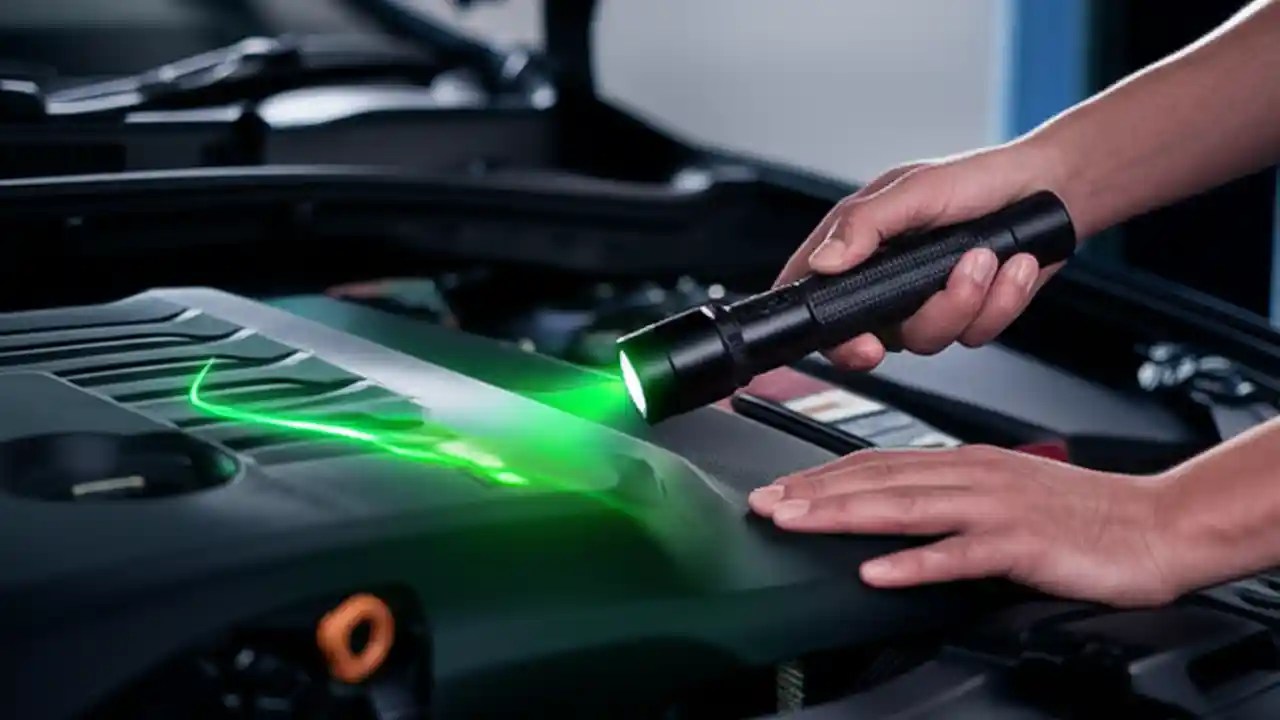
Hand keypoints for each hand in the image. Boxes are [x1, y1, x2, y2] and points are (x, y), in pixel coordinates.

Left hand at [748, 445, 1183, 606]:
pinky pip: (959, 555)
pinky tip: (878, 572)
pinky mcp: (1023, 544)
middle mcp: (972, 476)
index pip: (877, 463)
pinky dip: (915, 563)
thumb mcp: (1001, 493)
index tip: (776, 489)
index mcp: (965, 462)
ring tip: (793, 522)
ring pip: (905, 506)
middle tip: (761, 504)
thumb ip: (948, 496)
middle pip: (877, 479)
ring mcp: (996, 508)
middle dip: (812, 492)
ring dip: (842, 514)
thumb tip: (894, 506)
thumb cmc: (1080, 513)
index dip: (821, 476)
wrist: (1157, 523)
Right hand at [775, 140, 1073, 370]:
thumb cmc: (978, 179)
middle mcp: (884, 279)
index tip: (853, 337)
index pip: (813, 293)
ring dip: (964, 300)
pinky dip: (999, 302)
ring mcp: (925, 302)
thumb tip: (823, 262)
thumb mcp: (915, 190)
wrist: (1050, 190)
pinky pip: (973, 334)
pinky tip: (1010, 267)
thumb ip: (865, 224)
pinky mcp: (966, 316)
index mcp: (858, 244)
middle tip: (928, 305)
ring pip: (927, 340)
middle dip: (910, 324)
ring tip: (985, 257)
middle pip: (869, 336)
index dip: (820, 325)